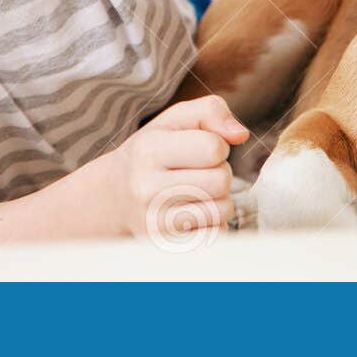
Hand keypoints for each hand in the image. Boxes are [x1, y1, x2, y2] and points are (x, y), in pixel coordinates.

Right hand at [92, 94, 248, 237]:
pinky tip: (193, 215)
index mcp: (149, 150)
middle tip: (199, 172)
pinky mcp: (167, 246)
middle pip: (221, 180)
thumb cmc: (154, 152)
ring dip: (219, 200)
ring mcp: (155, 222)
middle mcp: (147, 187)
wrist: (116, 195)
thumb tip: (241, 134)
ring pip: (222, 209)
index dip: (217, 145)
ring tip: (195, 193)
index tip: (199, 149)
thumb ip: (210, 111)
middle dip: (220, 173)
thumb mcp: (174, 120)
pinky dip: (213, 225)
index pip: (213, 147)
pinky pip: (216, 235)